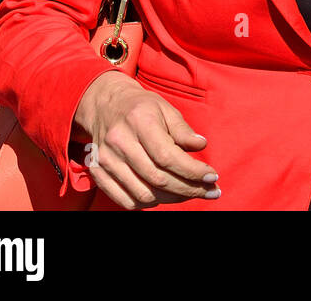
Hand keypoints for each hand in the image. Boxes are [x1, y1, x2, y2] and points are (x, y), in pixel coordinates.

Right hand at [73, 71, 219, 208]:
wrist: (104, 105)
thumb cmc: (141, 107)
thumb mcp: (166, 109)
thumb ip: (183, 130)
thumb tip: (201, 146)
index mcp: (139, 122)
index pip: (168, 157)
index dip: (192, 171)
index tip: (212, 176)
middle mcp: (120, 143)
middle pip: (158, 178)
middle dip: (189, 189)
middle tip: (210, 190)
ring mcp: (106, 161)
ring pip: (143, 194)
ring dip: (172, 199)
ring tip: (191, 193)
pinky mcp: (98, 173)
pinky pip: (125, 200)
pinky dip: (148, 204)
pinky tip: (165, 197)